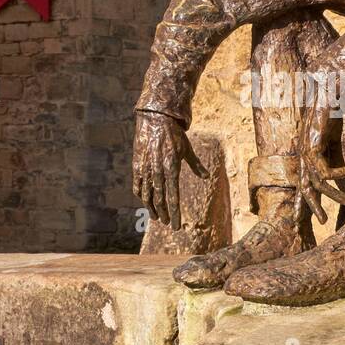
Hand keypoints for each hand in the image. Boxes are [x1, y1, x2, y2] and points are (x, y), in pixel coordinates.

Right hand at [132, 111, 206, 230]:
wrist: (155, 119)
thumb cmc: (174, 135)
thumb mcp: (187, 149)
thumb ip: (196, 165)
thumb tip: (207, 177)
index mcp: (171, 167)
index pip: (173, 197)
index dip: (174, 213)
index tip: (176, 225)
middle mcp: (157, 170)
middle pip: (159, 199)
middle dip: (164, 213)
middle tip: (167, 223)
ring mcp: (145, 168)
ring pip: (147, 194)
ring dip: (151, 208)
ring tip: (156, 217)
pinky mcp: (137, 164)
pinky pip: (137, 184)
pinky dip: (141, 195)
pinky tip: (144, 201)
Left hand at [295, 100, 344, 223]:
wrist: (332, 93)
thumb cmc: (334, 116)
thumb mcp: (337, 145)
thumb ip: (338, 160)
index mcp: (307, 157)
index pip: (304, 184)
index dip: (304, 203)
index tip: (305, 220)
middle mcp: (303, 156)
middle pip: (304, 188)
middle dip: (311, 207)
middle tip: (322, 222)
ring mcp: (306, 151)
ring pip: (316, 182)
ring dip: (333, 194)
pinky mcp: (312, 145)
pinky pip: (325, 169)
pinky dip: (340, 173)